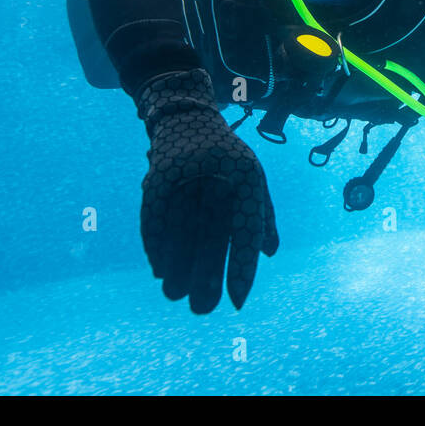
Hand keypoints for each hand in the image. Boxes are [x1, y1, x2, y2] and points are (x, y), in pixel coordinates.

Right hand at [137, 71, 278, 312]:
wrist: (187, 116)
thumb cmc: (226, 155)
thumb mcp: (252, 177)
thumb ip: (263, 216)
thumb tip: (268, 254)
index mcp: (247, 180)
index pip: (247, 231)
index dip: (242, 268)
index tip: (238, 300)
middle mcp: (219, 179)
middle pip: (212, 239)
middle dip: (206, 277)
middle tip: (202, 309)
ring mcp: (187, 178)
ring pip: (182, 233)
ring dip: (177, 268)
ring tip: (175, 294)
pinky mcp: (158, 178)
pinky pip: (156, 218)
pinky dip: (156, 245)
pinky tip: (159, 268)